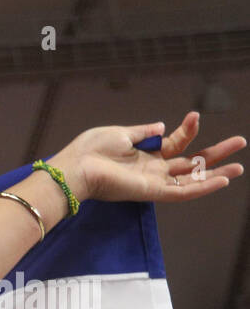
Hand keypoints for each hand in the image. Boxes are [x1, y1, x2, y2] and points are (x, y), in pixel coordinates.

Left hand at [49, 112, 243, 203]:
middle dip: (215, 153)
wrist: (75, 168)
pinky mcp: (150, 193)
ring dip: (215, 173)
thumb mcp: (120, 133)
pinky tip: (221, 181)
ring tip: (239, 167)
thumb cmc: (90, 150)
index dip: (188, 130)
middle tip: (239, 142)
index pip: (175, 144)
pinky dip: (201, 187)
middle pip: (190, 163)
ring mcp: (152, 183)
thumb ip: (144, 131)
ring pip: (190, 180)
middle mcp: (151, 171)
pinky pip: (180, 192)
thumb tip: (163, 126)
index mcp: (144, 156)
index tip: (196, 116)